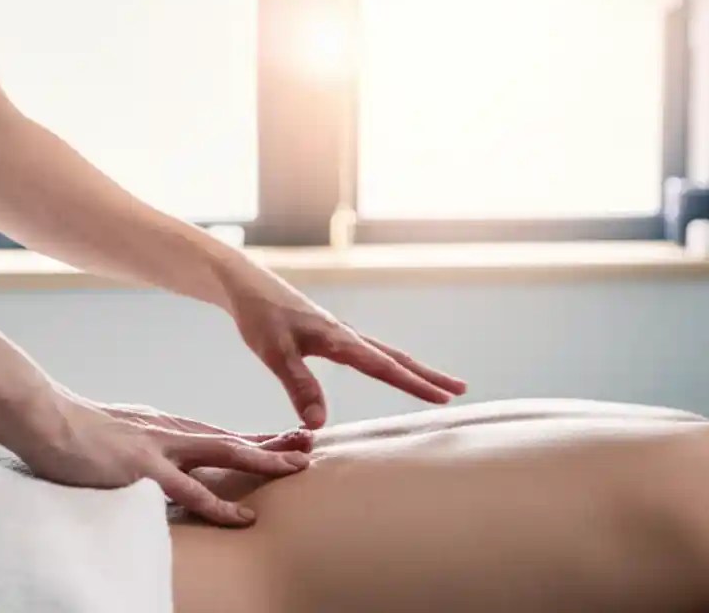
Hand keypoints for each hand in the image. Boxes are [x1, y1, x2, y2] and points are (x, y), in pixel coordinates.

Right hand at [18, 390, 313, 526]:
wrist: (42, 417)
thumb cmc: (72, 430)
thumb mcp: (118, 433)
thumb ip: (142, 444)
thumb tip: (156, 462)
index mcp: (164, 425)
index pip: (218, 434)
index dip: (254, 438)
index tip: (285, 439)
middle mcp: (170, 432)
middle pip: (232, 438)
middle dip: (273, 441)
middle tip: (308, 444)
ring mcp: (159, 448)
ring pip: (224, 454)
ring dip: (264, 460)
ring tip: (298, 467)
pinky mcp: (143, 468)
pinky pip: (189, 491)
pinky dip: (220, 505)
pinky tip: (244, 516)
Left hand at [221, 263, 467, 428]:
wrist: (247, 284)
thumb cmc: (259, 317)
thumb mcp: (274, 354)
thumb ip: (299, 386)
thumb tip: (320, 423)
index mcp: (340, 340)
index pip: (385, 367)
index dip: (415, 385)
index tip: (444, 398)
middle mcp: (346, 335)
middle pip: (397, 357)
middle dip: (428, 375)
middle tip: (461, 389)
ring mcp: (340, 333)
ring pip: (386, 353)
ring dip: (413, 369)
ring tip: (438, 383)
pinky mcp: (329, 334)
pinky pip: (370, 353)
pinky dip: (390, 363)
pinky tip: (389, 369)